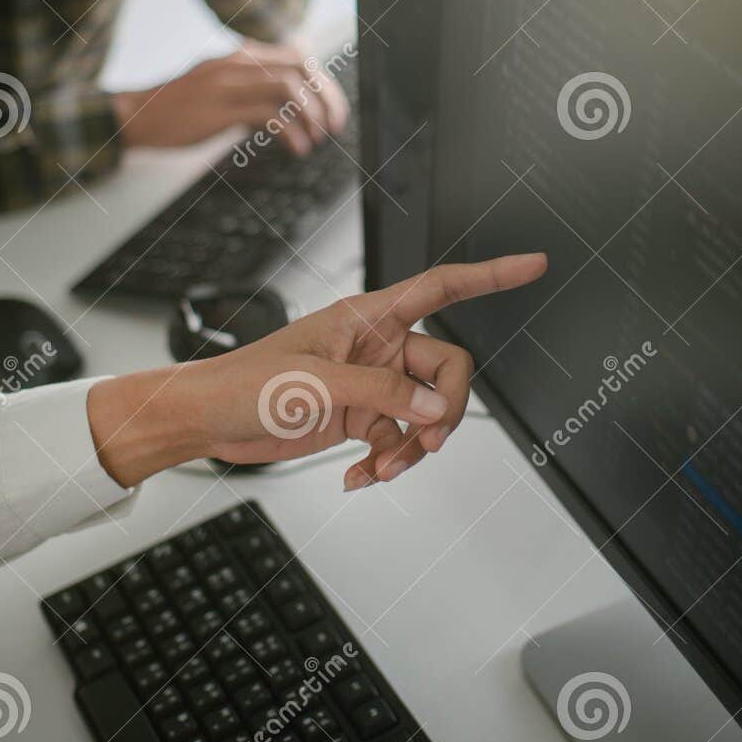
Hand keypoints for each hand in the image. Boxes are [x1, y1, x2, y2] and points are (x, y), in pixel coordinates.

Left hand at [86, 254, 548, 490]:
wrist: (209, 422)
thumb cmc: (244, 382)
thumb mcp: (315, 384)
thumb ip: (382, 393)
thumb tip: (435, 411)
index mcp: (369, 316)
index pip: (442, 286)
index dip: (490, 274)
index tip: (532, 264)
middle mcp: (379, 346)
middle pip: (447, 369)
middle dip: (444, 411)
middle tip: (427, 442)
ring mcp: (373, 383)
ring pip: (427, 413)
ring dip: (413, 447)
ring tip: (382, 469)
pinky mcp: (362, 416)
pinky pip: (400, 440)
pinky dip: (387, 463)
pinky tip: (360, 476)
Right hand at [111, 42, 349, 156]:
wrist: (137, 116)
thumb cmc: (180, 107)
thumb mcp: (220, 85)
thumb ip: (253, 87)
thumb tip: (289, 103)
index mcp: (241, 54)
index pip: (299, 57)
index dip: (323, 84)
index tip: (333, 110)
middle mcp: (237, 62)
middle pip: (300, 68)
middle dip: (326, 99)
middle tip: (333, 127)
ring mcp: (228, 83)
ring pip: (289, 89)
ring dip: (311, 116)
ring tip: (315, 140)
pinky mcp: (220, 109)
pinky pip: (269, 117)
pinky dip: (292, 134)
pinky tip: (297, 149)